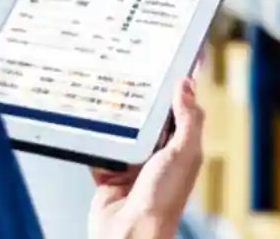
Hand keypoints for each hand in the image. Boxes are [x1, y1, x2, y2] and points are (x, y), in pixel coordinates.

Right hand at [88, 79, 204, 238]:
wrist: (127, 235)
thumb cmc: (161, 202)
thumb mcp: (183, 154)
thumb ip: (188, 119)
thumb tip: (187, 85)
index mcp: (181, 149)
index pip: (183, 109)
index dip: (182, 85)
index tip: (177, 58)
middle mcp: (158, 155)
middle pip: (150, 116)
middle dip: (142, 97)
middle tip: (134, 68)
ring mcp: (132, 165)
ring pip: (123, 130)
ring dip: (116, 118)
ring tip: (108, 92)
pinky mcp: (108, 174)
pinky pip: (100, 149)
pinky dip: (95, 140)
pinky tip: (91, 123)